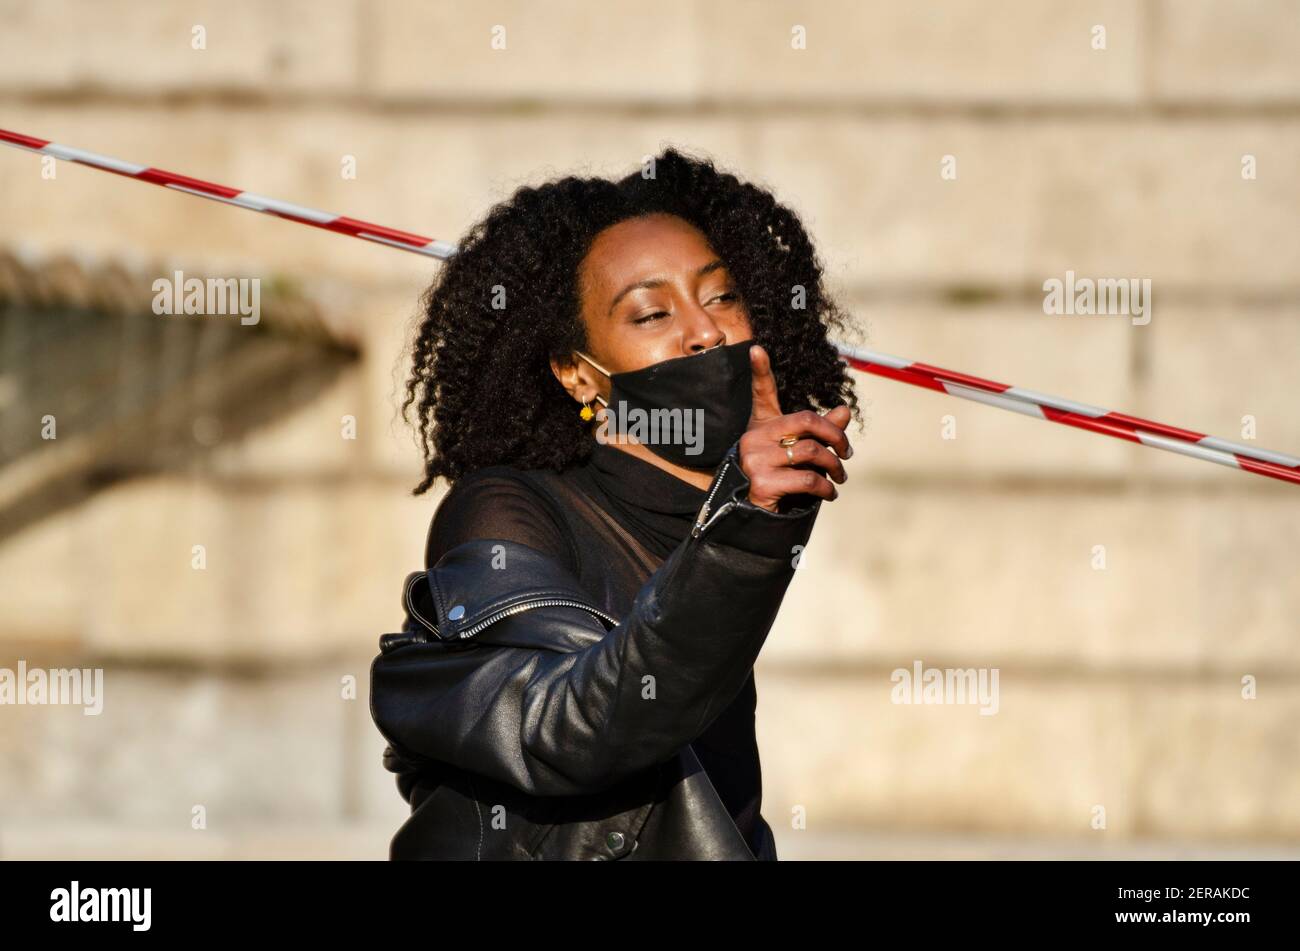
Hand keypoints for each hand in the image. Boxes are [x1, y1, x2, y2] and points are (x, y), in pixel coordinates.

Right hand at [740, 343, 851, 513]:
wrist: (752, 516)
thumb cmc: (776, 478)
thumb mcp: (795, 451)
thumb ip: (820, 431)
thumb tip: (845, 411)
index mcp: (761, 426)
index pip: (762, 393)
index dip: (760, 371)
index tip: (758, 348)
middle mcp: (754, 438)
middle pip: (806, 421)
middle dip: (835, 437)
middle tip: (847, 453)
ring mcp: (756, 460)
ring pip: (811, 452)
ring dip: (835, 467)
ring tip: (840, 477)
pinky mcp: (763, 484)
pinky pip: (808, 479)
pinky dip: (826, 488)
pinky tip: (829, 494)